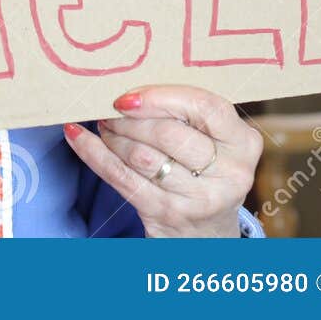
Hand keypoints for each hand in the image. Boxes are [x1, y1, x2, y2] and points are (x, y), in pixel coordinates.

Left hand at [63, 84, 261, 236]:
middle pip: (168, 133)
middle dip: (129, 118)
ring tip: (104, 126)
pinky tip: (76, 136)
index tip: (130, 95)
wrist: (207, 235)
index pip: (204, 106)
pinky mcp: (167, 215)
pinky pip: (121, 177)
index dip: (161, 97)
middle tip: (109, 110)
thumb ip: (189, 114)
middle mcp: (231, 173)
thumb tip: (131, 84)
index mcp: (244, 144)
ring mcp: (200, 198)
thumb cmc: (204, 172)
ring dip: (112, 135)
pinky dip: (93, 153)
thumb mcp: (215, 142)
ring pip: (141, 155)